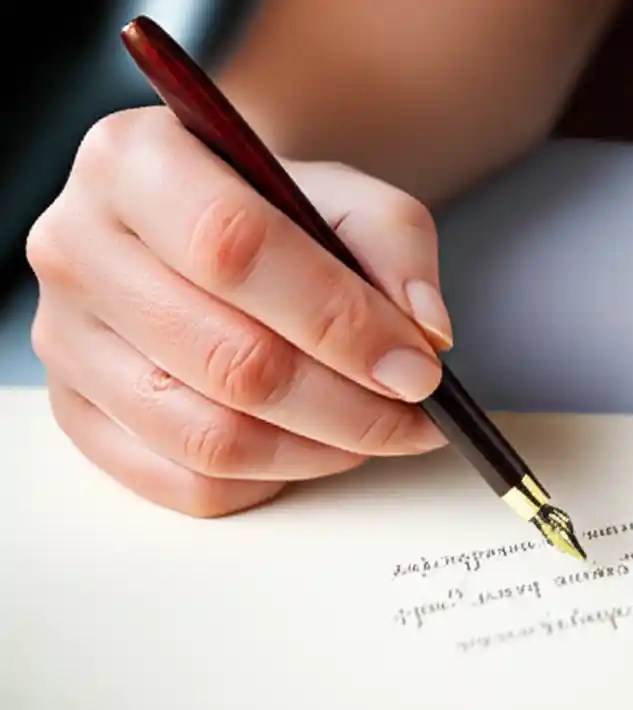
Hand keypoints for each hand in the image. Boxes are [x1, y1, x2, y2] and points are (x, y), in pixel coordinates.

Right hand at [26, 108, 452, 516]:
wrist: (211, 230)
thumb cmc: (280, 211)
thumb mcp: (351, 196)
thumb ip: (398, 249)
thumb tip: (424, 335)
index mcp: (135, 160)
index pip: (235, 248)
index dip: (340, 321)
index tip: (419, 368)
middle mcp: (76, 246)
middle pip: (228, 359)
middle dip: (349, 405)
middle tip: (418, 414)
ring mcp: (65, 339)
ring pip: (209, 436)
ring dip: (318, 450)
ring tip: (378, 431)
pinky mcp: (74, 413)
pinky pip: (184, 484)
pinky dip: (269, 481)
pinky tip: (313, 447)